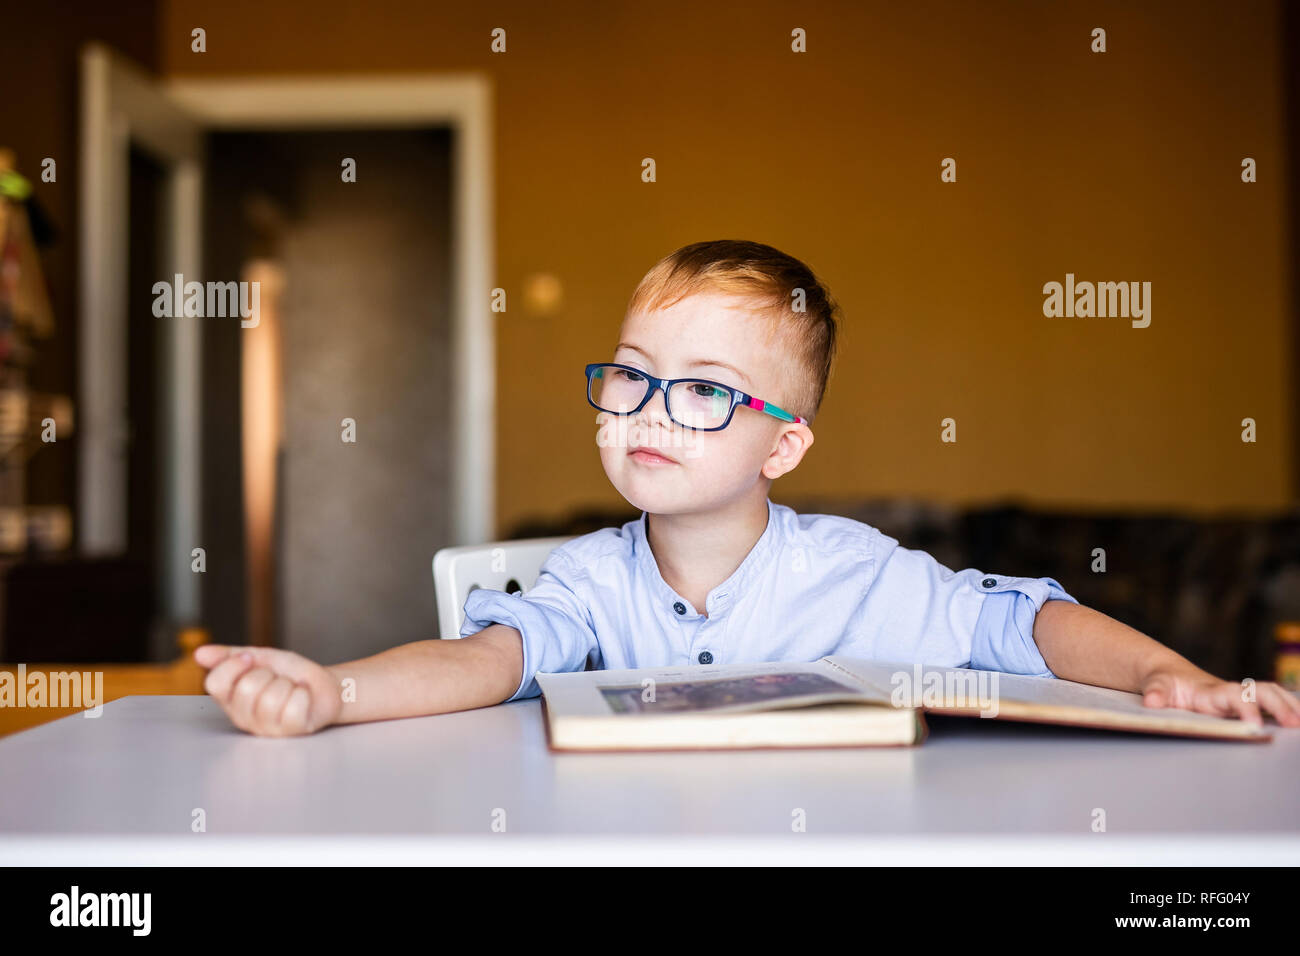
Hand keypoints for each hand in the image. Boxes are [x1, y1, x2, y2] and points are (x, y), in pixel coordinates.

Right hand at [194, 644, 341, 735]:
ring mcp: (266, 728)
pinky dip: (303, 694)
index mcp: (231, 700)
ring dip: (287, 684)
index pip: (215, 683)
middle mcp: (244, 717)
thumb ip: (230, 656)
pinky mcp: (290, 731)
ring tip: (290, 689)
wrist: (323, 685)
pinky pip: (294, 706)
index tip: (250, 658)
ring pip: (271, 697)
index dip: (233, 665)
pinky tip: (303, 698)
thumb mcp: (260, 658)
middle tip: (277, 679)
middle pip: (246, 687)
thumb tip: (199, 654)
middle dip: (268, 674)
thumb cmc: (290, 675)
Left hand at [1140, 668, 1299, 726]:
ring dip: (1289, 704)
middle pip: (1261, 691)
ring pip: (1271, 694)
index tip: (1254, 724)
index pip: (1234, 696)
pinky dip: (1287, 707)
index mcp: (1211, 690)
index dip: (1245, 708)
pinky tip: (1297, 719)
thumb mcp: (1156, 685)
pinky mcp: (1242, 703)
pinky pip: (1270, 702)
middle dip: (1279, 705)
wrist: (1170, 674)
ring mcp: (1238, 697)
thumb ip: (1155, 692)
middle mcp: (1230, 692)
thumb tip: (1151, 702)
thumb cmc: (1165, 682)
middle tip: (1294, 723)